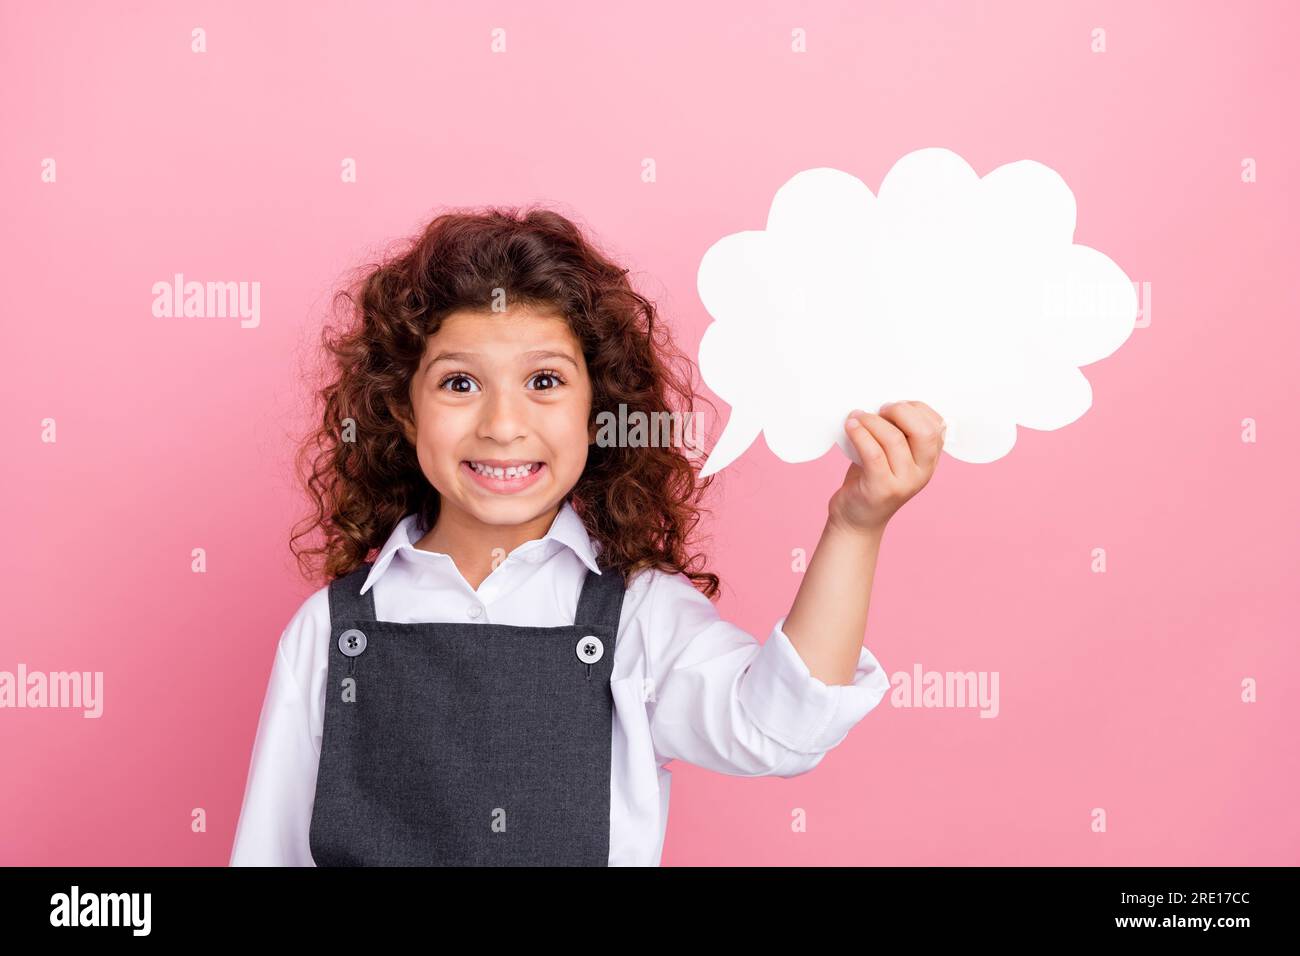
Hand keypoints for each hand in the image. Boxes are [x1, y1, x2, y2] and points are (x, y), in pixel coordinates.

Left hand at [829, 401, 945, 534]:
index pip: (937, 426)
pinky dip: (860, 434)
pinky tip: (850, 426)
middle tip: (880, 410)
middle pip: (924, 432)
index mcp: (929, 461)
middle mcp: (922, 473)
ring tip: (857, 417)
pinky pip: (873, 453)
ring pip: (895, 439)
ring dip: (872, 421)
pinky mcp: (881, 488)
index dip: (916, 408)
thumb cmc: (870, 480)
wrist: (856, 519)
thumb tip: (882, 403)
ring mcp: (904, 483)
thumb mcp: (892, 456)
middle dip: (901, 411)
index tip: (895, 406)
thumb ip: (897, 433)